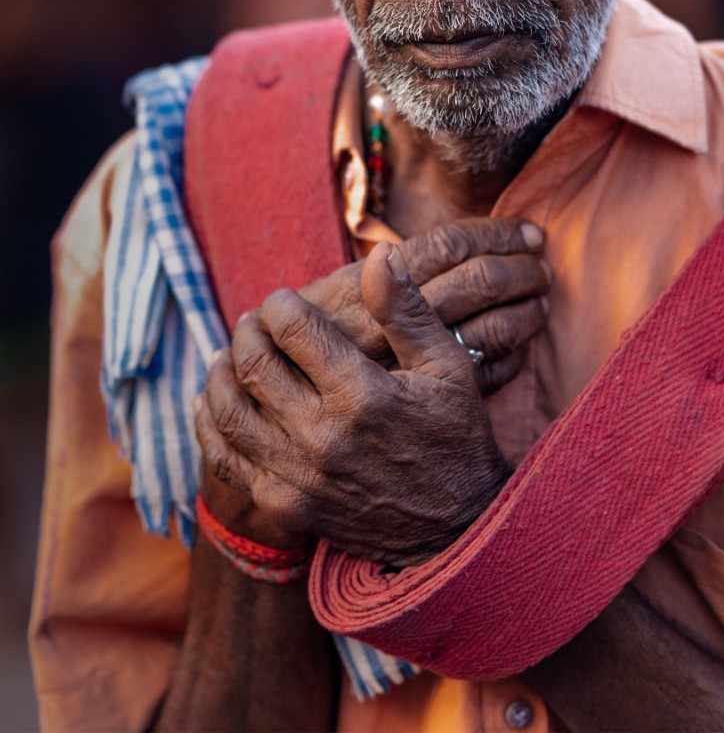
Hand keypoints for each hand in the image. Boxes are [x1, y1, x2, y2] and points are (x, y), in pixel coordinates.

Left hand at [196, 244, 510, 563]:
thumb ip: (406, 310)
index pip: (294, 329)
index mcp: (363, 394)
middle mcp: (323, 436)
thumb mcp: (447, 365)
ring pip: (230, 411)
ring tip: (231, 352)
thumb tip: (377, 255)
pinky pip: (227, 459)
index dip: (280, 305)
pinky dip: (209, 424)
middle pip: (254, 365)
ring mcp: (298, 476)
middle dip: (248, 331)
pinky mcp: (284, 507)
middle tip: (255, 321)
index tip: (284, 300)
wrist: (454, 527)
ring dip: (222, 371)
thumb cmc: (454, 435)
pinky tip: (211, 399)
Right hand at [301, 216, 549, 396]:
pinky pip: (486, 372)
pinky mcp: (425, 402)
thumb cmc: (314, 347)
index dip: (495, 234)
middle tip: (542, 261)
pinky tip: (522, 342)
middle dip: (520, 267)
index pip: (450, 243)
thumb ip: (386, 272)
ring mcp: (412, 364)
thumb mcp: (337, 299)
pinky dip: (512, 352)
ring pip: (491, 326)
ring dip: (525, 307)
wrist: (288, 416)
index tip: (528, 231)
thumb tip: (448, 244)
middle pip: (478, 280)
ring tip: (541, 295)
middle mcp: (395, 319)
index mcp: (374, 281)